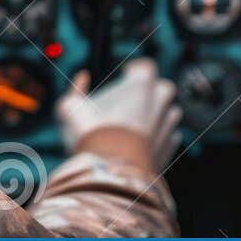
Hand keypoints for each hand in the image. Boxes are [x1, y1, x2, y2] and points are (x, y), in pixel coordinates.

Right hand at [55, 58, 181, 173]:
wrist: (112, 173)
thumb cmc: (91, 135)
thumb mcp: (69, 107)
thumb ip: (75, 88)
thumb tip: (82, 78)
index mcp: (141, 84)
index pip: (146, 66)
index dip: (136, 70)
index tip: (126, 74)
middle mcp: (160, 102)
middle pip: (163, 88)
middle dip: (151, 91)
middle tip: (131, 100)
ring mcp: (168, 126)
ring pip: (169, 112)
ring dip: (156, 114)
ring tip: (134, 124)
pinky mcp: (170, 149)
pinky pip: (170, 136)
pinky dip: (159, 137)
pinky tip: (140, 144)